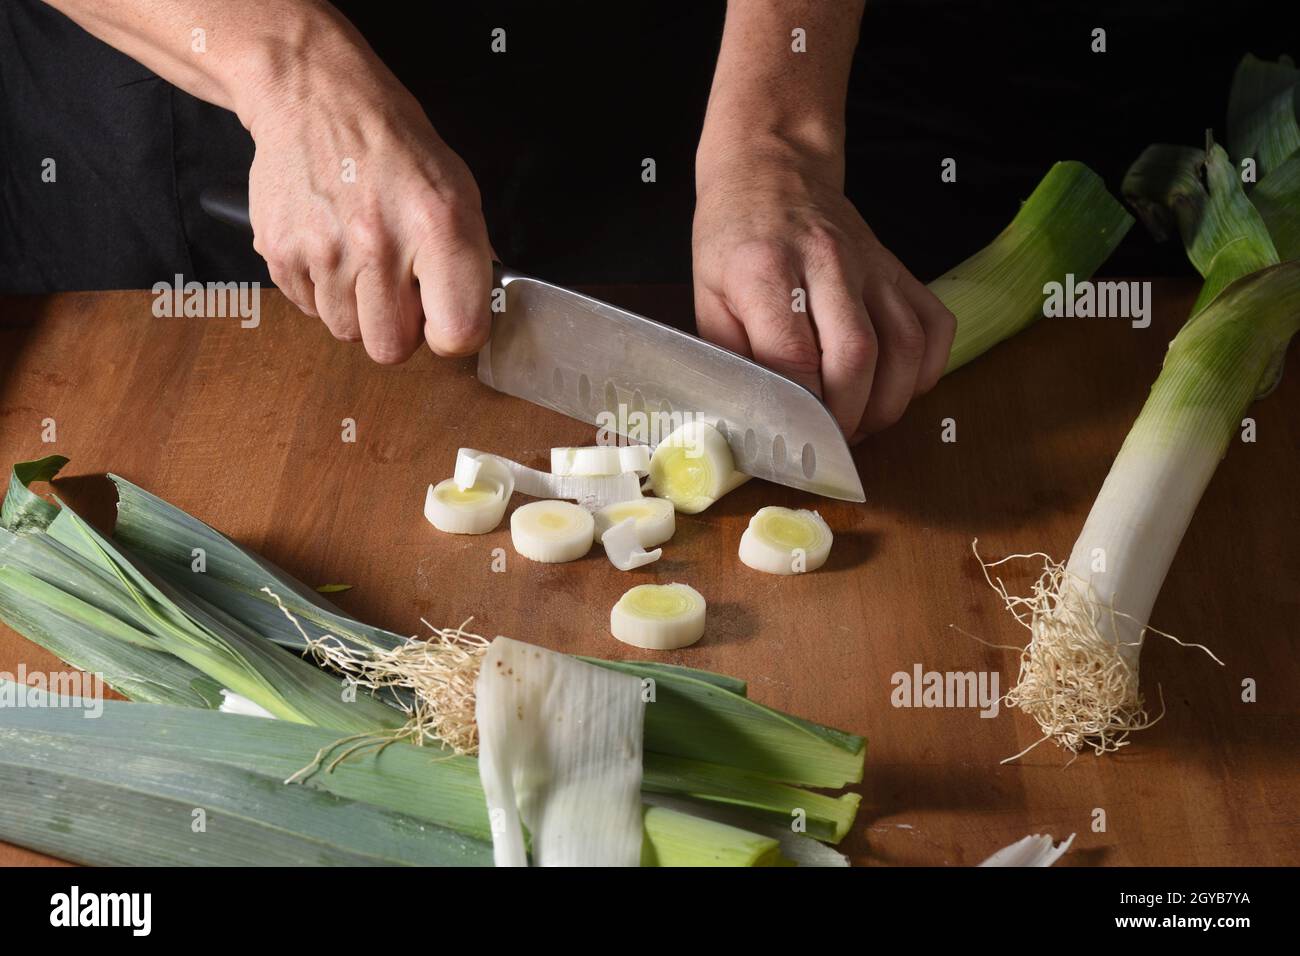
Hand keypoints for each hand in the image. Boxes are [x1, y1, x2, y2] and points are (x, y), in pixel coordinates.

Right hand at [244, 37, 491, 363]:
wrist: (317, 99)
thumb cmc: (394, 147)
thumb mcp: (458, 190)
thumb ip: (470, 259)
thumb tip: (474, 316)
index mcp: (437, 227)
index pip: (457, 332)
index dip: (453, 335)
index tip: (446, 320)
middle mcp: (379, 243)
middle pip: (390, 349)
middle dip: (396, 328)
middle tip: (397, 290)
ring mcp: (323, 250)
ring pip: (346, 332)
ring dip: (356, 307)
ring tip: (361, 257)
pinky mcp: (280, 253)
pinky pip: (308, 308)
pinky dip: (321, 289)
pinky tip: (331, 247)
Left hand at [693, 143, 954, 438]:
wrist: (773, 171)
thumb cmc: (734, 239)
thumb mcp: (707, 297)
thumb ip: (730, 355)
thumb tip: (752, 415)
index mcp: (765, 268)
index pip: (793, 354)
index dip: (798, 407)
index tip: (792, 435)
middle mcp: (826, 261)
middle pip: (856, 355)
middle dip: (847, 415)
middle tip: (829, 440)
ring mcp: (871, 263)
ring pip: (904, 345)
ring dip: (889, 402)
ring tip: (862, 423)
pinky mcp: (899, 268)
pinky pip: (934, 325)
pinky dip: (926, 369)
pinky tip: (899, 388)